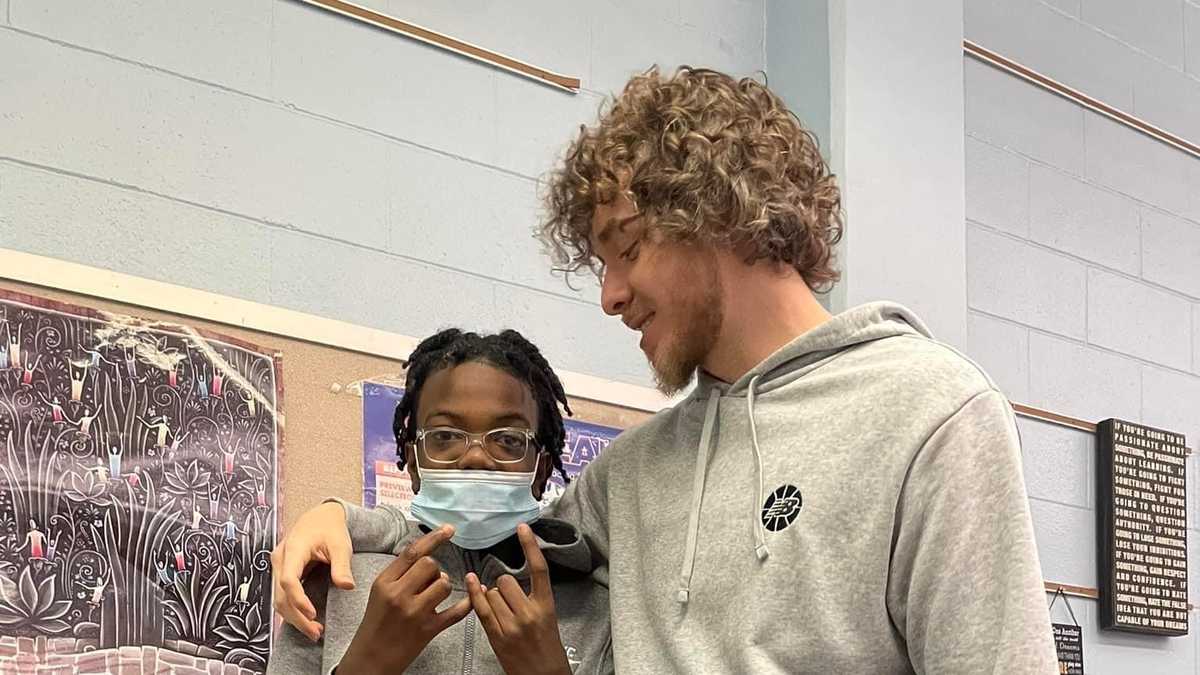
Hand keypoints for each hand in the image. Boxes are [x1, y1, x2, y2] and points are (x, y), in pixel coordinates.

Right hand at [271, 501, 354, 639]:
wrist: (321, 517)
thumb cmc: (330, 528)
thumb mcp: (340, 544)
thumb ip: (342, 565)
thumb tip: (347, 586)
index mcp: (293, 549)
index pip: (289, 580)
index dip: (299, 600)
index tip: (313, 614)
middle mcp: (280, 559)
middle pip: (280, 595)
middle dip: (296, 617)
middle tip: (316, 632)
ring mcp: (278, 566)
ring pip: (278, 599)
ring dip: (293, 618)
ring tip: (314, 631)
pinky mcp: (281, 572)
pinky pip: (282, 595)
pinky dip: (292, 610)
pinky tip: (307, 620)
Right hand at [338, 526, 470, 673]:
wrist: (370, 658)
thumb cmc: (376, 623)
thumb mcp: (379, 592)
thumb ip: (400, 573)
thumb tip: (428, 555)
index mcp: (385, 582)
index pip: (413, 552)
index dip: (434, 537)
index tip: (449, 529)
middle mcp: (399, 595)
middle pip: (430, 564)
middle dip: (435, 569)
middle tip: (429, 581)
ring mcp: (415, 613)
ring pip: (444, 584)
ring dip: (444, 586)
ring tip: (434, 596)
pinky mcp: (428, 629)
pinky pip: (457, 611)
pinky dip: (467, 604)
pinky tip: (469, 599)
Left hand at [466, 524, 570, 674]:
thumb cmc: (547, 648)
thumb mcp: (548, 618)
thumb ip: (532, 599)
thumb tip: (505, 584)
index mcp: (546, 606)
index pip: (539, 569)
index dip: (530, 546)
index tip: (522, 528)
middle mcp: (529, 613)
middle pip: (505, 581)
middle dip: (503, 586)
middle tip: (509, 600)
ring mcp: (512, 625)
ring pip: (491, 593)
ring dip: (492, 597)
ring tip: (502, 612)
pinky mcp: (497, 636)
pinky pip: (481, 608)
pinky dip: (475, 594)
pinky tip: (472, 582)